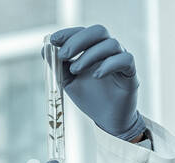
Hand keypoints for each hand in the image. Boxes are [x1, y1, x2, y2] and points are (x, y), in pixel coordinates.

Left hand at [48, 24, 144, 141]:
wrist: (107, 119)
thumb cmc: (90, 98)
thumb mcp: (68, 82)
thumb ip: (58, 66)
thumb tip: (44, 50)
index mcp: (93, 48)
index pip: (83, 32)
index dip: (68, 33)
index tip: (54, 40)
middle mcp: (108, 50)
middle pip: (98, 31)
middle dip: (79, 40)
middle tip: (64, 55)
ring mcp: (121, 59)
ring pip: (111, 44)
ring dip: (90, 55)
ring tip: (76, 71)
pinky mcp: (131, 72)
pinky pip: (125, 60)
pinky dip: (108, 65)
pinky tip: (96, 75)